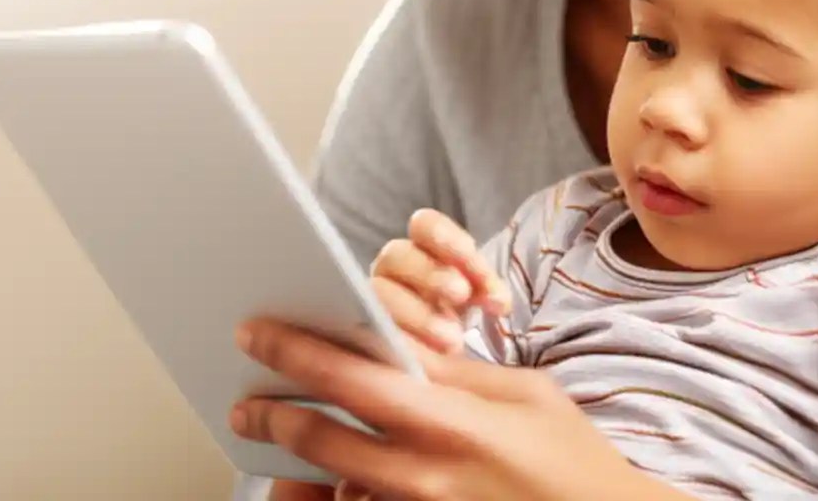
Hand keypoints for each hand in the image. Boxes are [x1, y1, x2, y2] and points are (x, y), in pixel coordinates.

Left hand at [229, 318, 686, 500]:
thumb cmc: (572, 457)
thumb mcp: (523, 394)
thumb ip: (455, 373)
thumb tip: (400, 349)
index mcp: (451, 422)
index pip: (350, 378)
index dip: (294, 352)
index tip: (258, 334)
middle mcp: (424, 474)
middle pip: (319, 439)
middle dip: (272, 415)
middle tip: (246, 402)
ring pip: (329, 485)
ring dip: (294, 463)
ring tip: (273, 440)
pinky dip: (332, 497)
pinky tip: (320, 484)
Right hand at [371, 208, 511, 353]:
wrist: (446, 345)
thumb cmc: (463, 309)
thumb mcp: (481, 295)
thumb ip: (489, 291)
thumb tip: (499, 303)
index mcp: (423, 246)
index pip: (424, 225)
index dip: (445, 237)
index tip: (470, 256)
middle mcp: (394, 266)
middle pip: (397, 254)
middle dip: (431, 274)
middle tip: (461, 294)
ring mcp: (376, 297)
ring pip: (380, 294)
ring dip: (418, 315)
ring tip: (453, 341)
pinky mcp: (369, 332)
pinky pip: (373, 332)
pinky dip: (402, 343)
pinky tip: (423, 360)